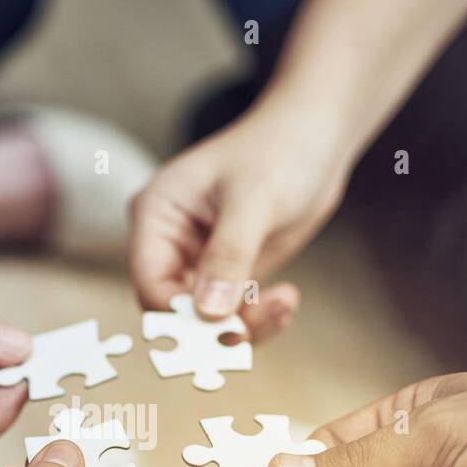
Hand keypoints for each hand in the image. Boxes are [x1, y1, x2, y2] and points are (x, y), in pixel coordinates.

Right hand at [128, 108, 353, 340]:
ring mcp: (198, 260)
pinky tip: (286, 301)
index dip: (181, 315)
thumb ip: (229, 256)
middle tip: (260, 326)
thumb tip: (208, 314)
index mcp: (156, 214)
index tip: (225, 327)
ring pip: (206, 319)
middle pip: (175, 309)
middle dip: (217, 325)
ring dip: (246, 324)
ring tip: (285, 305)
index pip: (151, 282)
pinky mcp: (227, 274)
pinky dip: (258, 317)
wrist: (315, 139)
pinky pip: (232, 313)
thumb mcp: (254, 200)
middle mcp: (169, 242)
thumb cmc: (279, 150)